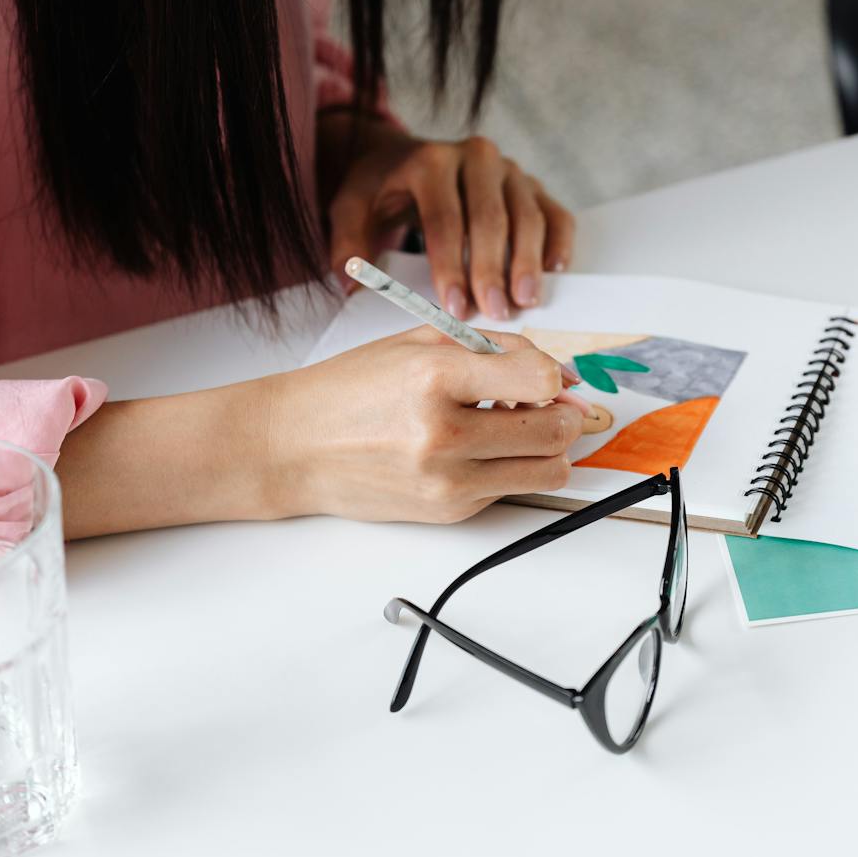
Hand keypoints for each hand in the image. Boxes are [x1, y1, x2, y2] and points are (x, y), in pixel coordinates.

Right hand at [258, 327, 585, 523]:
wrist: (293, 447)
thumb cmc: (351, 389)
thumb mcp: (420, 344)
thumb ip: (493, 350)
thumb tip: (558, 373)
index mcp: (435, 378)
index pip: (539, 378)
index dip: (554, 375)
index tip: (546, 376)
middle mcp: (443, 434)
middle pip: (554, 431)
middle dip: (564, 415)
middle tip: (549, 405)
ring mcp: (447, 481)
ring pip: (548, 471)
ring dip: (549, 449)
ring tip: (519, 430)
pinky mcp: (448, 512)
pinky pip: (510, 490)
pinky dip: (509, 469)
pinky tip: (476, 450)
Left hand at [322, 117, 574, 320]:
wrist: (406, 156)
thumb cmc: (382, 190)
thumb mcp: (350, 208)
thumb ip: (347, 244)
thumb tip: (353, 283)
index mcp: (430, 162)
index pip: (444, 219)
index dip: (451, 266)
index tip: (455, 308)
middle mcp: (475, 157)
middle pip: (490, 217)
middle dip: (494, 269)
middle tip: (497, 311)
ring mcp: (509, 169)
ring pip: (527, 215)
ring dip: (528, 261)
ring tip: (526, 300)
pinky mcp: (532, 184)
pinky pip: (555, 212)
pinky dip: (559, 241)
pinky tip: (555, 271)